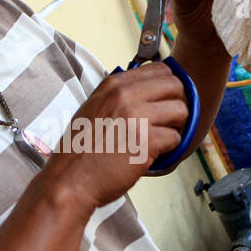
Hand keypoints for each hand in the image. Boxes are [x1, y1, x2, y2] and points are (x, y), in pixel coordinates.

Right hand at [41, 62, 188, 209]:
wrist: (70, 180)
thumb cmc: (81, 150)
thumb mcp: (94, 109)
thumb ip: (120, 96)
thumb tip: (149, 91)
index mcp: (113, 85)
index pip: (160, 70)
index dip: (169, 86)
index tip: (166, 101)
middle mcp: (124, 95)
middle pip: (176, 86)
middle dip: (178, 104)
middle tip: (169, 121)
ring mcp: (135, 117)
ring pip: (181, 111)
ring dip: (177, 127)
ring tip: (162, 139)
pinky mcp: (145, 141)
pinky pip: (176, 138)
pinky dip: (170, 149)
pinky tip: (155, 154)